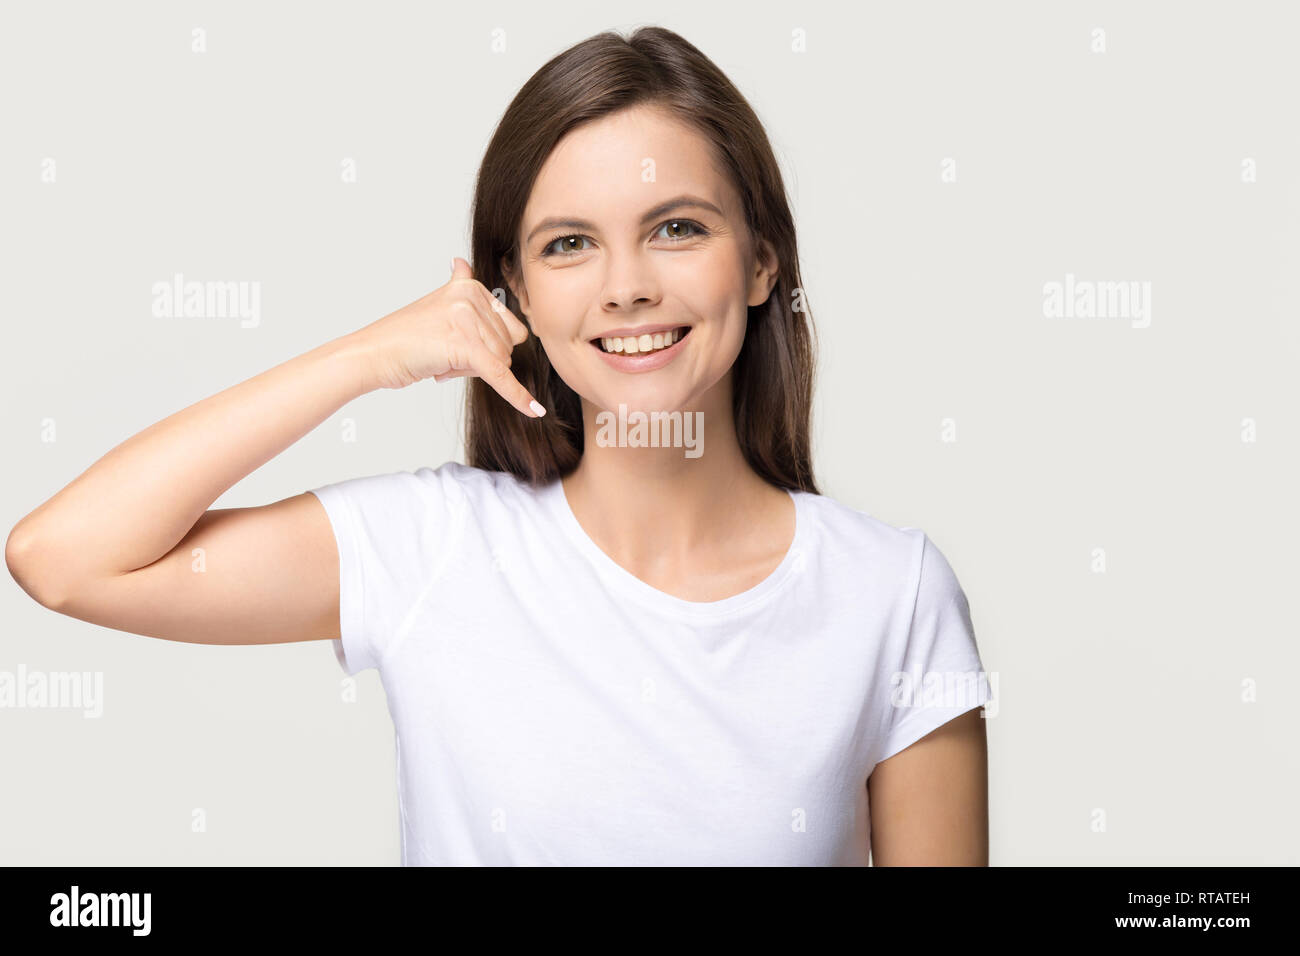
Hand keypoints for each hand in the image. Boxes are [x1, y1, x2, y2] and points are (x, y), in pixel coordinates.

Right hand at [354, 257, 543, 416]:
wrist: (372, 355)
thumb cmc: (403, 337)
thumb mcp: (435, 304)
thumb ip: (457, 285)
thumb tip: (462, 263)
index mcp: (470, 287)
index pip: (509, 326)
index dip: (487, 345)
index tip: (458, 344)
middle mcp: (472, 298)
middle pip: (507, 345)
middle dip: (481, 359)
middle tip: (445, 354)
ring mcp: (469, 321)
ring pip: (501, 361)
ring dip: (473, 371)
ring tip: (441, 360)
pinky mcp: (467, 348)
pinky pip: (500, 376)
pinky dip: (517, 396)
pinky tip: (533, 410)